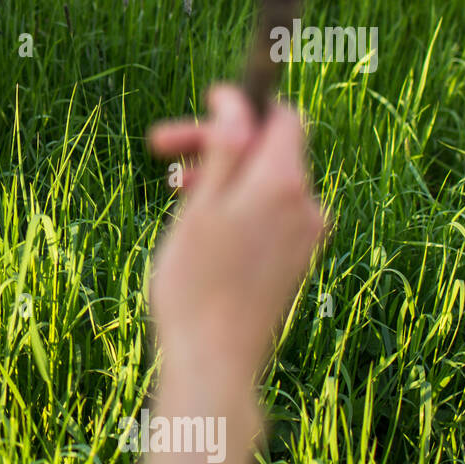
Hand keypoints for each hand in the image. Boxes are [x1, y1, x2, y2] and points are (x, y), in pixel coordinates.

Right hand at [146, 84, 327, 385]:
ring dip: (221, 178)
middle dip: (217, 144)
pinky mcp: (294, 263)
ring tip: (174, 194)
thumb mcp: (200, 205)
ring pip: (264, 184)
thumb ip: (223, 148)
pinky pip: (268, 216)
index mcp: (284, 183)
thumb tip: (236, 100)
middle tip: (158, 148)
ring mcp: (304, 237)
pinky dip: (235, 209)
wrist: (214, 363)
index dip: (239, 108)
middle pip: (268, 150)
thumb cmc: (196, 285)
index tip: (198, 109)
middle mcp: (306, 206)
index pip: (281, 117)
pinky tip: (198, 230)